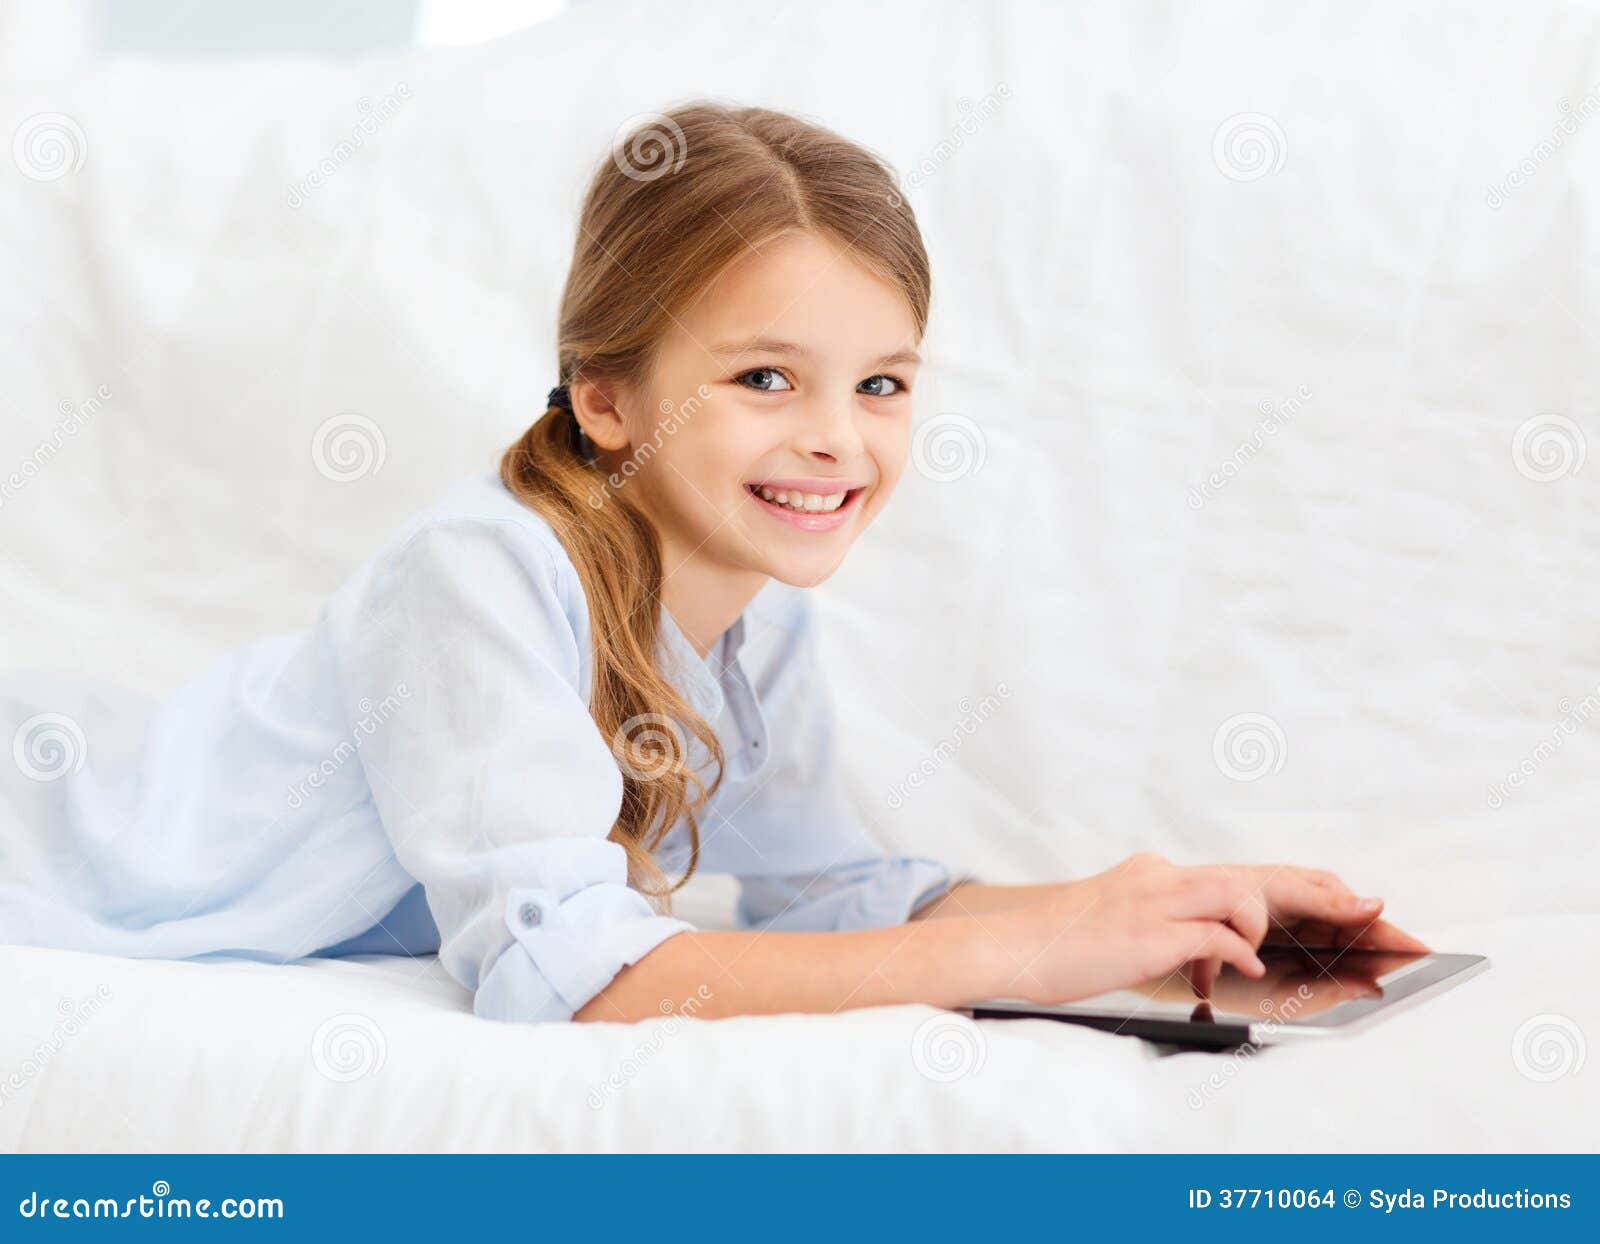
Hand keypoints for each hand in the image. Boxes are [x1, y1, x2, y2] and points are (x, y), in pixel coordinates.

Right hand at [992, 853, 1269, 1004]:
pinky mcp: (1154, 936)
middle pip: (1234, 877)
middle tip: (1252, 942)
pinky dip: (1242, 953)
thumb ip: (1145, 912)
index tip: (1238, 933)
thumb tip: (1176, 938)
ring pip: (1235, 895)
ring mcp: (1154, 903)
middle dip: (1256, 912)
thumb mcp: (1110, 911)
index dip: (1234, 906)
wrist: (1017, 949)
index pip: (1212, 875)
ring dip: (1253, 927)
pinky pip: (1219, 936)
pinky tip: (1245, 968)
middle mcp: (1154, 877)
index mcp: (1144, 870)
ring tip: (1250, 952)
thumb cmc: (1054, 942)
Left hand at [1186, 864, 1429, 997]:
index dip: (1396, 937)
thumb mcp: (1284, 889)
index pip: (1369, 921)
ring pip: (1342, 959)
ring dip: (1359, 973)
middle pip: (1360, 943)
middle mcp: (1319, 916)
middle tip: (1412, 974)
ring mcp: (1305, 937)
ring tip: (1381, 986)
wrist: (1198, 903)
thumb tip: (1373, 905)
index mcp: (1325, 893)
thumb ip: (1328, 901)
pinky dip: (1331, 981)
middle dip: (1384, 958)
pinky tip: (1341, 989)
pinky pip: (1319, 971)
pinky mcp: (1289, 955)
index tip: (1424, 953)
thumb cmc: (1239, 885)